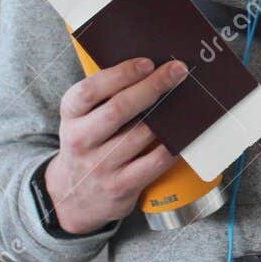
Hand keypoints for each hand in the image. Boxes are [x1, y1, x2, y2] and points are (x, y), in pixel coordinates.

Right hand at [47, 57, 187, 233]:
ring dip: (168, 114)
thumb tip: (153, 67)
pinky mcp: (120, 186)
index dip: (120, 74)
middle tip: (178, 71)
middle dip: (153, 86)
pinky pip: (155, 161)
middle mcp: (80, 140)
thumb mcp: (82, 120)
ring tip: (189, 97)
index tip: (148, 63)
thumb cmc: (90, 145)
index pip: (88, 91)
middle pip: (119, 109)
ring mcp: (100, 166)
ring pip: (141, 134)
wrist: (74, 199)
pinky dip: (174, 145)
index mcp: (71, 116)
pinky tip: (186, 132)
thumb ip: (106, 96)